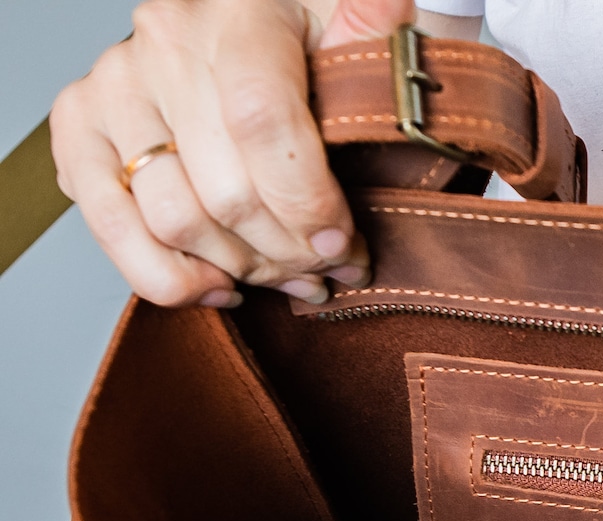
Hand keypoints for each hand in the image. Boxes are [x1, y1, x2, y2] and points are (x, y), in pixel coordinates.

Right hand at [50, 0, 413, 307]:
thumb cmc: (307, 40)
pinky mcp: (80, 131)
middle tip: (329, 269)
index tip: (342, 245)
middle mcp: (163, 47)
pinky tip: (221, 284)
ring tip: (287, 278)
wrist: (249, 32)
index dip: (305, 202)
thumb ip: (377, 30)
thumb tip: (395, 16)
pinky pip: (112, 229)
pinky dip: (169, 277)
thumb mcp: (355, 26)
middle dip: (288, 252)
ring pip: (171, 220)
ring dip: (241, 270)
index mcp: (237, 17)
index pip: (262, 123)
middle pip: (224, 191)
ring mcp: (114, 89)